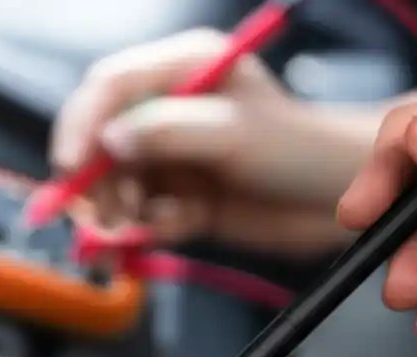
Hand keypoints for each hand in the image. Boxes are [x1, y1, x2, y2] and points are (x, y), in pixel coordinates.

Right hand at [52, 28, 372, 253]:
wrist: (347, 203)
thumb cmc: (303, 150)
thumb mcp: (235, 134)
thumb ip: (167, 132)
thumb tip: (108, 141)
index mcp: (183, 68)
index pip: (108, 87)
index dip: (80, 124)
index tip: (69, 166)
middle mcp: (169, 109)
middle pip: (99, 141)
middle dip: (96, 181)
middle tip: (104, 215)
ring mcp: (172, 157)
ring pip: (114, 185)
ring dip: (121, 211)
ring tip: (155, 222)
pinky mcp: (179, 199)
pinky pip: (140, 217)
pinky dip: (150, 228)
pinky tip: (181, 225)